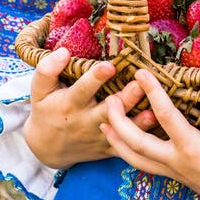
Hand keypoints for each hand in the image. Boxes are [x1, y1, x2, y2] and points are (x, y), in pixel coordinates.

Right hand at [24, 47, 156, 168]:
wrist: (48, 149)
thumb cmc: (46, 111)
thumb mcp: (39, 92)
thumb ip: (47, 70)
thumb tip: (64, 51)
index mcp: (70, 104)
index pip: (83, 89)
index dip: (96, 78)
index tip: (110, 65)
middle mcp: (86, 121)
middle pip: (109, 110)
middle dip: (125, 98)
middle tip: (141, 84)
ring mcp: (100, 136)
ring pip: (122, 129)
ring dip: (140, 120)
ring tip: (155, 108)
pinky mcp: (110, 148)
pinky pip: (128, 146)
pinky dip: (143, 138)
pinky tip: (160, 128)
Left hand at [101, 70, 199, 199]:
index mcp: (192, 149)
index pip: (166, 117)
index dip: (153, 93)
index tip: (141, 72)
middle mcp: (177, 161)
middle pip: (138, 143)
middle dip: (120, 121)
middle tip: (109, 99)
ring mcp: (173, 171)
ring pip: (135, 158)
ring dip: (117, 141)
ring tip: (102, 123)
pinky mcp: (174, 176)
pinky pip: (143, 165)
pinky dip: (128, 153)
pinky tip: (121, 142)